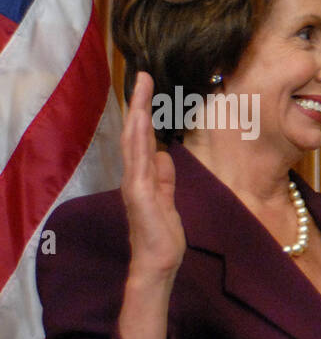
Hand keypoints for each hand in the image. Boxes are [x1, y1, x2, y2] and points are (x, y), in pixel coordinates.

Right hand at [120, 72, 184, 278]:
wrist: (158, 262)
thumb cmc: (162, 235)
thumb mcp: (168, 200)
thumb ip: (165, 178)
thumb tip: (163, 155)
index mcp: (141, 177)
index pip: (141, 139)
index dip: (144, 113)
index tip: (148, 89)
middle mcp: (134, 177)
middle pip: (134, 133)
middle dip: (139, 104)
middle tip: (144, 76)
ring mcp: (134, 185)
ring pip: (134, 142)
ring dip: (138, 115)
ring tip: (141, 89)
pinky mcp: (140, 195)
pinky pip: (139, 163)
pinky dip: (139, 142)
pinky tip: (142, 124)